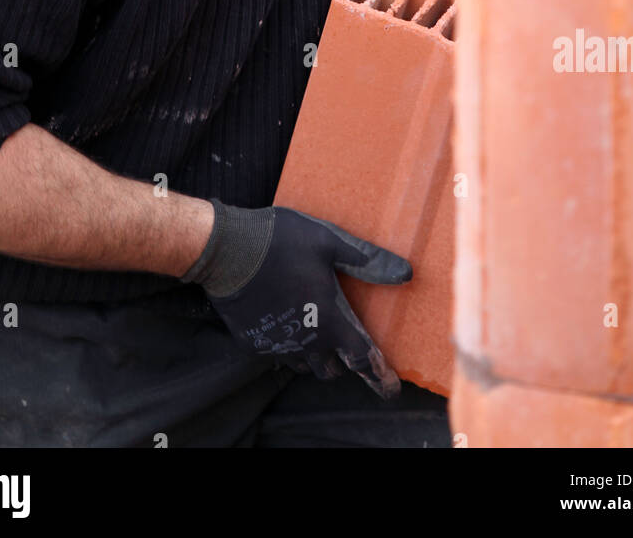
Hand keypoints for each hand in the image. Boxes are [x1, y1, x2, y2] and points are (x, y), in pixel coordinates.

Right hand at [181, 201, 410, 397]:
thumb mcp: (329, 242)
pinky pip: (277, 352)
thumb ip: (368, 261)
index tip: (391, 390)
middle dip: (341, 362)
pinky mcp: (253, 341)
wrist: (226, 249)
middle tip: (344, 345)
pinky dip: (286, 342)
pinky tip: (283, 318)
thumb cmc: (281, 241)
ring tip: (313, 330)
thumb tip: (406, 273)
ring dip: (313, 354)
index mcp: (328, 320)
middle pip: (331, 370)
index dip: (380, 376)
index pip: (362, 358)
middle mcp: (305, 341)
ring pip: (303, 365)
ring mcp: (277, 344)